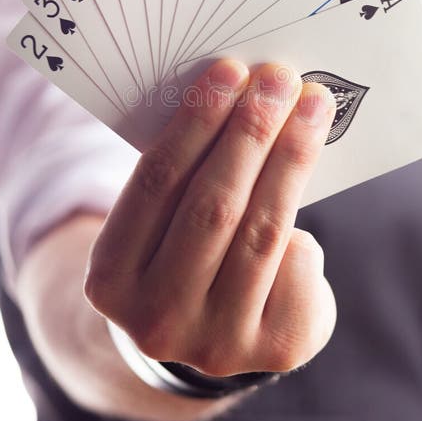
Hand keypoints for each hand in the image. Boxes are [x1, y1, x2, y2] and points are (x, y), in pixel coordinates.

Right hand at [84, 59, 336, 376]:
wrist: (201, 335)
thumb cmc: (179, 252)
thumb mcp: (156, 225)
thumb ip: (181, 177)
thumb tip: (236, 93)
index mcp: (109, 279)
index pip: (156, 183)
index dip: (197, 122)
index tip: (230, 71)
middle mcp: (156, 319)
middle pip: (213, 207)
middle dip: (251, 133)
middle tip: (279, 79)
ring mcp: (217, 343)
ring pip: (262, 232)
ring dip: (291, 159)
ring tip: (311, 107)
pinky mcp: (274, 349)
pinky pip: (297, 265)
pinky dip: (302, 225)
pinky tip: (302, 191)